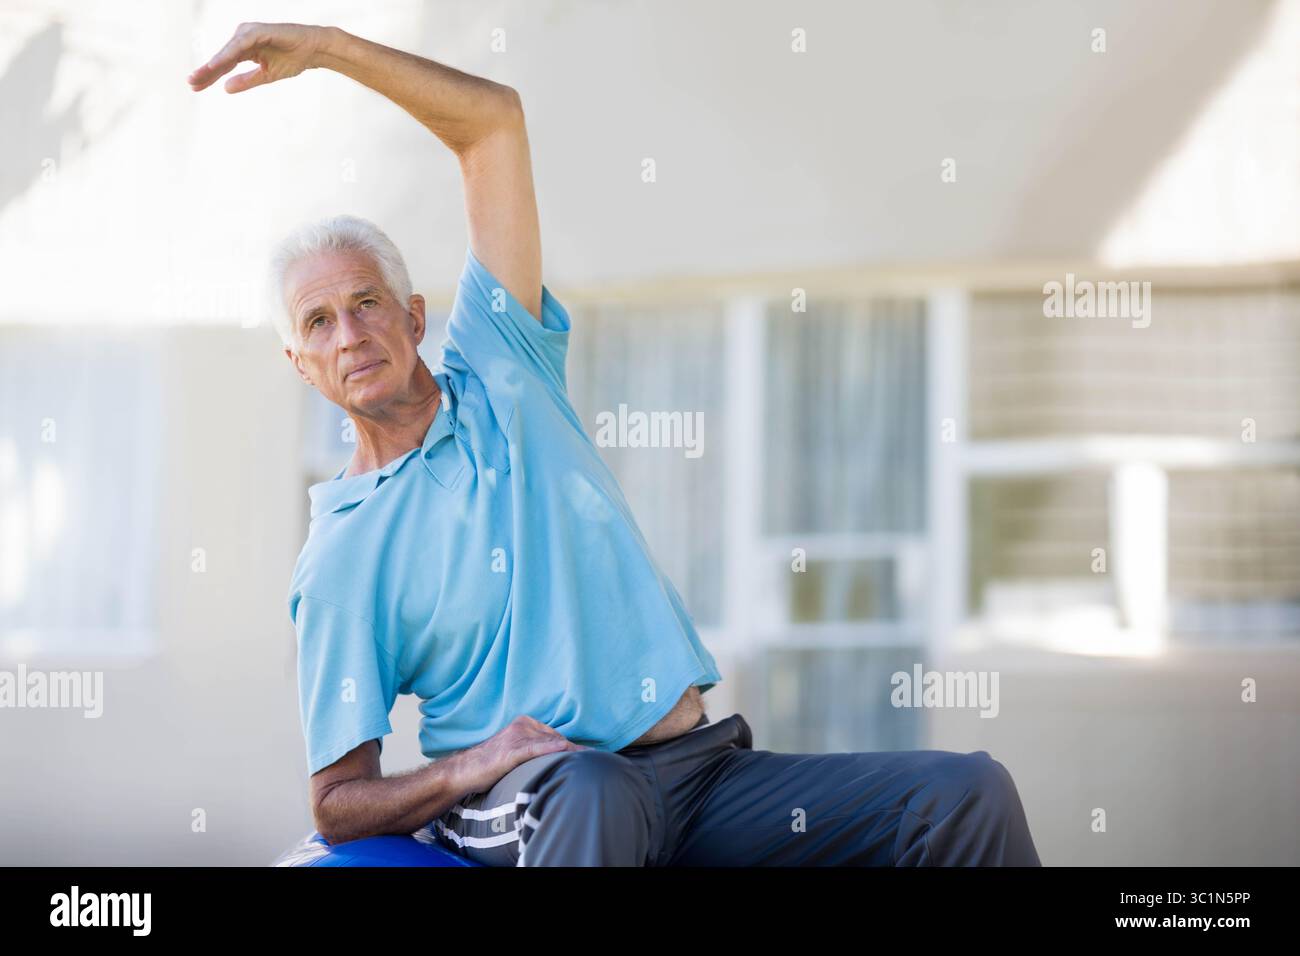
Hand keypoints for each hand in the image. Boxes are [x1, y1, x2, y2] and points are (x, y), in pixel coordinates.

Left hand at [187, 22, 334, 93]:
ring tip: (201, 76)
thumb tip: (225, 89)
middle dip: (206, 71)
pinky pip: (239, 45)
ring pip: (227, 51)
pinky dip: (227, 55)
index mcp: (245, 49)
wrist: (313, 50)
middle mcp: (243, 38)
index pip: (223, 64)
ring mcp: (250, 33)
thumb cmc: (293, 59)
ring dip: (214, 64)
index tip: (194, 87)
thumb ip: (246, 81)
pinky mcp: (258, 31)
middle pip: (221, 57)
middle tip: (190, 83)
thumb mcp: (266, 76)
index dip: (209, 76)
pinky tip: (216, 65)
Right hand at [453, 716, 589, 794]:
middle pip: (557, 739)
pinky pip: (534, 749)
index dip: (575, 748)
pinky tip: (563, 750)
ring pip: (550, 744)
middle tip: (598, 761)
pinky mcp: (511, 751)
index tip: (594, 756)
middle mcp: (523, 725)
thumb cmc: (492, 764)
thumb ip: (536, 750)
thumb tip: (561, 758)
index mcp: (526, 724)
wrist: (465, 771)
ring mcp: (517, 737)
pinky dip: (550, 750)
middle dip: (576, 752)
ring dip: (571, 753)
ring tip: (589, 762)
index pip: (557, 737)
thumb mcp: (517, 752)